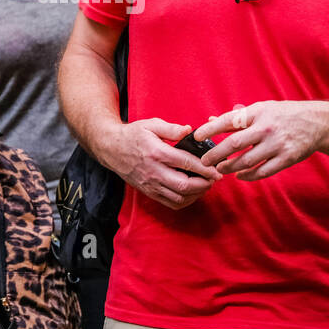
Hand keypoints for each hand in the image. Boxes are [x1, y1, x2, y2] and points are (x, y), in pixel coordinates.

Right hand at [108, 118, 222, 210]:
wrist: (111, 149)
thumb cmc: (132, 135)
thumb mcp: (151, 124)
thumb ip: (172, 129)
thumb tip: (189, 130)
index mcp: (156, 153)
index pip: (186, 163)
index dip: (204, 168)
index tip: (216, 169)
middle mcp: (154, 171)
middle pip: (184, 185)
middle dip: (204, 184)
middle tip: (215, 179)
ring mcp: (151, 184)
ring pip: (179, 198)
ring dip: (196, 194)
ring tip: (206, 185)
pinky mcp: (149, 192)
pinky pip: (170, 203)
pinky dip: (185, 201)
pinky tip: (193, 193)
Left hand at [193, 100, 325, 180]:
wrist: (317, 122)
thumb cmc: (283, 114)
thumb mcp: (262, 109)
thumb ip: (237, 117)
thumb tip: (211, 120)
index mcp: (258, 112)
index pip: (229, 120)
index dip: (211, 129)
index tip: (196, 136)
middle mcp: (266, 128)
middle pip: (235, 143)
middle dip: (216, 154)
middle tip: (204, 161)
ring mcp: (277, 144)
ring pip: (247, 161)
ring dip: (230, 167)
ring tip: (220, 169)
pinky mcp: (287, 159)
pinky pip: (263, 171)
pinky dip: (249, 176)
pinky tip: (239, 176)